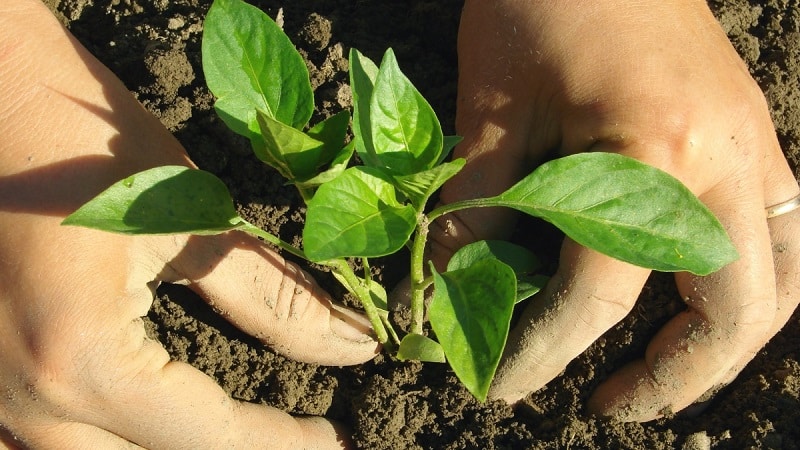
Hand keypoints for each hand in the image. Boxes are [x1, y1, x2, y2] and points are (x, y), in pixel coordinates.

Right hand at [0, 2, 376, 447]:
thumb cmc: (83, 138)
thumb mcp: (189, 219)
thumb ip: (274, 298)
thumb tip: (351, 345)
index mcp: (82, 362)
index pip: (211, 438)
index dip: (283, 443)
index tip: (334, 438)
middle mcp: (22, 403)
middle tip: (297, 438)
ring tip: (236, 432)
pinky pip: (38, 446)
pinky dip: (104, 443)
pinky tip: (139, 427)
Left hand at [429, 0, 799, 420]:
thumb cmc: (537, 4)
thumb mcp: (489, 113)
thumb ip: (477, 213)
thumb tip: (450, 298)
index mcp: (654, 152)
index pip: (600, 295)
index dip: (543, 353)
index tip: (500, 386)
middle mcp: (726, 159)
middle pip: (731, 315)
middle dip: (671, 380)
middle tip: (608, 406)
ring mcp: (755, 146)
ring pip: (779, 285)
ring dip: (723, 346)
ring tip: (658, 374)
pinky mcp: (754, 135)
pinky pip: (780, 237)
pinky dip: (745, 291)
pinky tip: (695, 304)